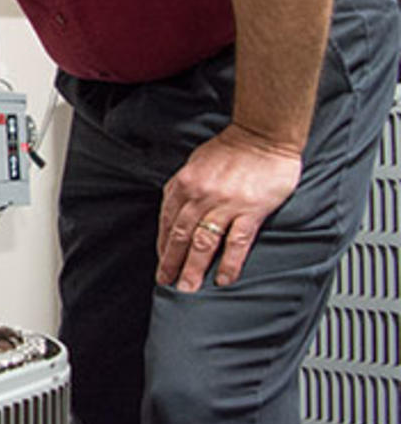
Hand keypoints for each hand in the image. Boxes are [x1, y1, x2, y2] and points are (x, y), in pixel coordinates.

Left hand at [156, 123, 300, 291]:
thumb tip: (176, 211)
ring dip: (194, 268)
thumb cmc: (231, 148)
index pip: (166, 222)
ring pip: (203, 243)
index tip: (161, 263)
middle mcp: (199, 196)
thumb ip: (185, 188)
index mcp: (183, 184)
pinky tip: (224, 278)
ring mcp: (224, 204)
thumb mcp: (195, 164)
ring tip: (189, 287)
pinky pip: (236, 242)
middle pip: (180, 236)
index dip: (162, 246)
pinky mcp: (250, 210)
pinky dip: (229, 263)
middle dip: (172, 263)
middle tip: (167, 283)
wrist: (263, 136)